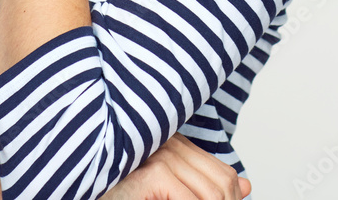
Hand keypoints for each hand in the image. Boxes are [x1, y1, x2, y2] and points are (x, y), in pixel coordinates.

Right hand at [98, 133, 251, 199]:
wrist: (90, 186)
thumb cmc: (125, 190)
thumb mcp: (172, 189)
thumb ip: (204, 184)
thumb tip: (247, 186)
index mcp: (175, 144)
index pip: (222, 173)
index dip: (230, 199)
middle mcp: (170, 144)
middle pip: (221, 184)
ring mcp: (161, 157)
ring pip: (211, 194)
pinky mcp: (152, 174)